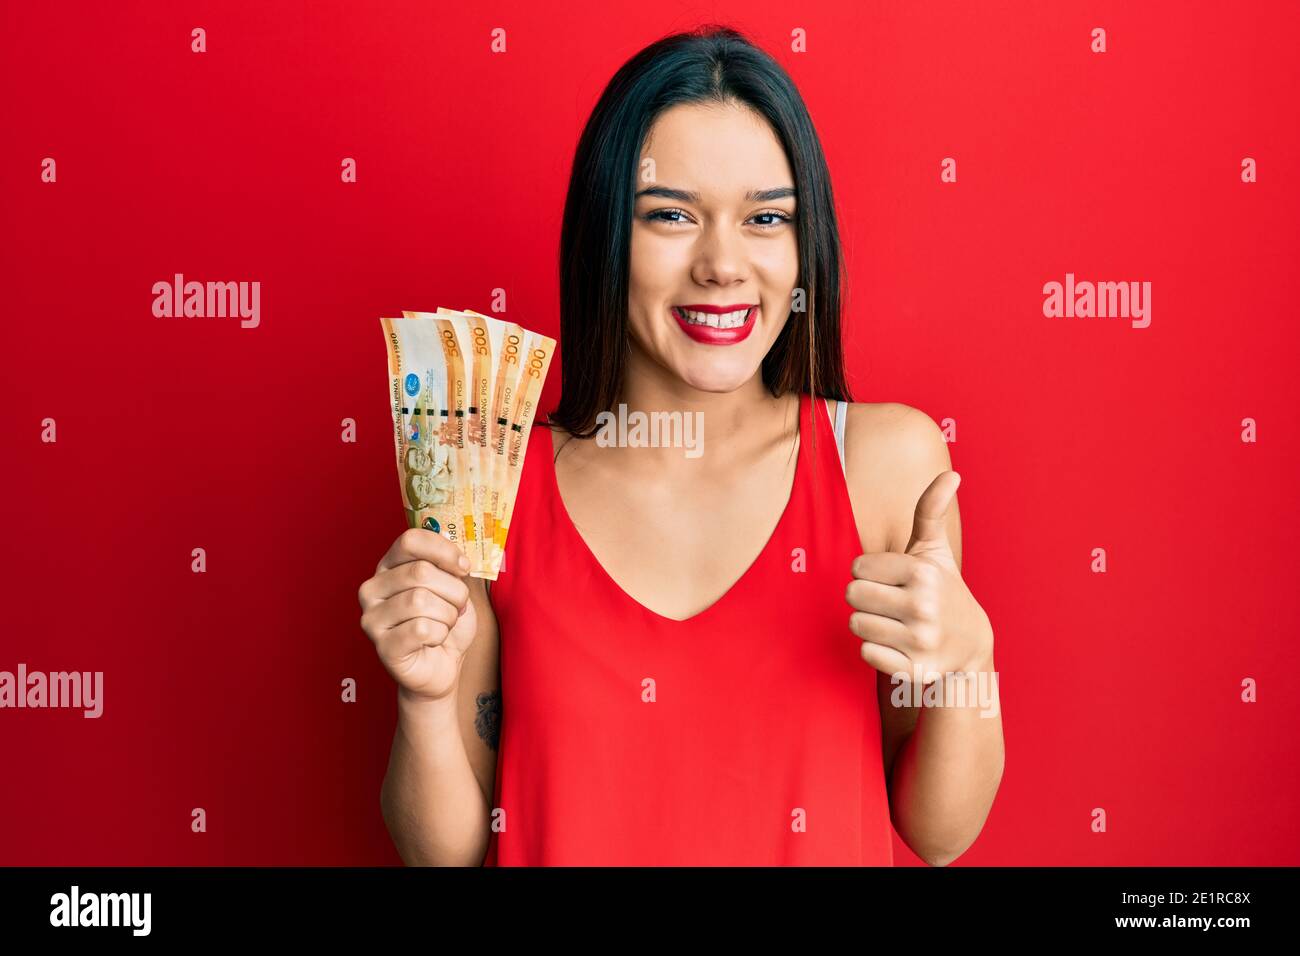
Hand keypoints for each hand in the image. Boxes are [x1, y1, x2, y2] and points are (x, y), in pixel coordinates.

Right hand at [358, 528, 476, 702]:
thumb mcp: (453, 587)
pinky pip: (421, 629)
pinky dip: (440, 634)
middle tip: (457, 607)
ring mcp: (372, 618)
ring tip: (444, 624)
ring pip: (421, 600)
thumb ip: (452, 567)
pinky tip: (435, 641)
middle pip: (421, 572)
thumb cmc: (444, 623)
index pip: (410, 541)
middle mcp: (372, 588)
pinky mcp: (382, 646)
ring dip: (447, 615)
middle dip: (453, 591)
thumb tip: (459, 559)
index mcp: (388, 566)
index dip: (443, 550)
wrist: (442, 667)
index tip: (464, 567)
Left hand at [845, 471, 992, 683]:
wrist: (972, 648)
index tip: (893, 580)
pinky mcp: (913, 670)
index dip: (870, 573)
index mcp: (922, 572)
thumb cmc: (943, 591)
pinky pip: (866, 653)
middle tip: (891, 603)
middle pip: (852, 595)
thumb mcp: (936, 551)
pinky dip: (876, 650)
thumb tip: (950, 474)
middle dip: (866, 598)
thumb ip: (931, 510)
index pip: (858, 567)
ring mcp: (919, 640)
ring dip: (869, 624)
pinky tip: (898, 646)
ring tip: (894, 623)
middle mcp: (922, 605)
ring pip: (856, 624)